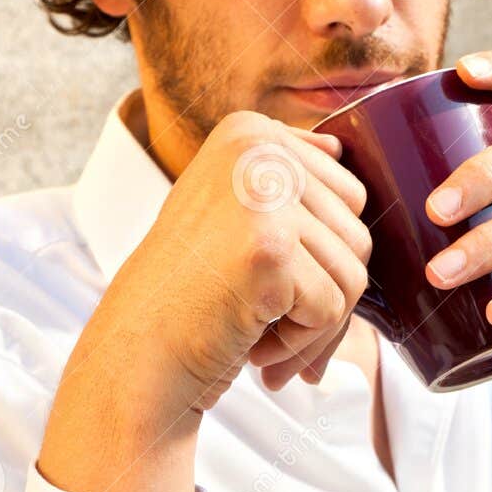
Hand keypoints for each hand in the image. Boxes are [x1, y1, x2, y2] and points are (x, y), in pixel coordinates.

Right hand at [37, 110, 370, 491]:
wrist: (134, 358)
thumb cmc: (189, 294)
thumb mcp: (230, 211)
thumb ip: (284, 176)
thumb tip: (338, 147)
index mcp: (249, 133)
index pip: (348, 196)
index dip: (319, 258)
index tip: (270, 280)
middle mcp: (257, 150)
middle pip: (357, 233)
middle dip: (324, 292)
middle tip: (267, 319)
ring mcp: (263, 196)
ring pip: (353, 273)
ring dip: (314, 325)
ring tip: (260, 333)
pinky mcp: (270, 249)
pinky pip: (332, 308)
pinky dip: (301, 345)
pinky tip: (254, 348)